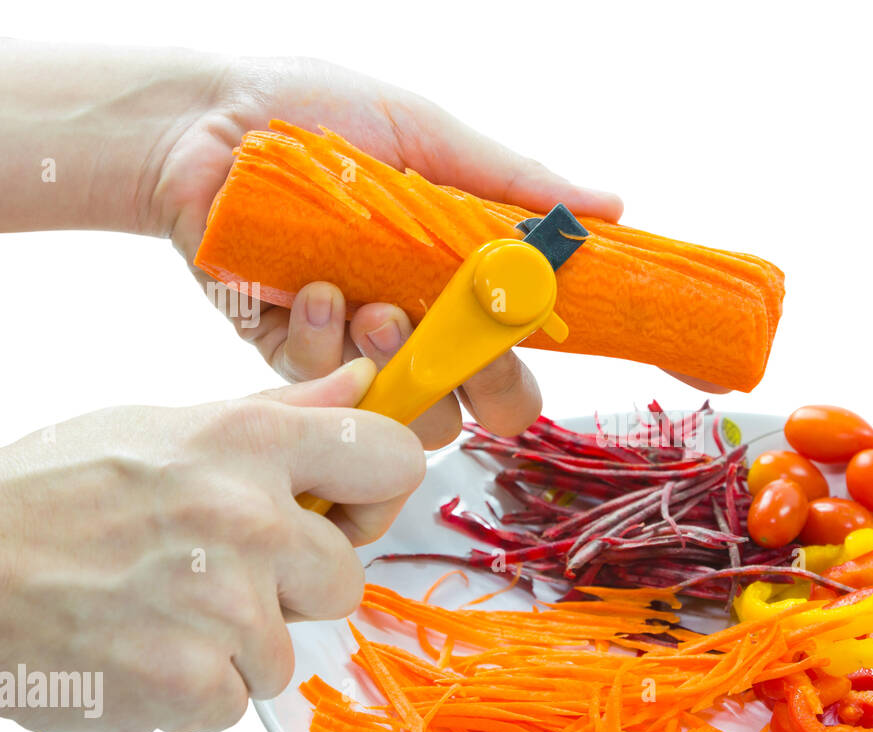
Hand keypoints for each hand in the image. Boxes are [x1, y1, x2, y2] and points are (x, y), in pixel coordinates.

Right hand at [0, 360, 423, 731]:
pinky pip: (234, 704)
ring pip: (286, 654)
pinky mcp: (191, 681)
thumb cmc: (50, 495)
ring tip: (157, 614)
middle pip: (346, 580)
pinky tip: (137, 652)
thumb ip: (277, 412)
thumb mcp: (163, 426)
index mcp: (249, 442)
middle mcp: (249, 518)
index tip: (341, 513)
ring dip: (233, 650)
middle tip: (215, 577)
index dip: (375, 495)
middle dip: (292, 591)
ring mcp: (224, 605)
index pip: (393, 459)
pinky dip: (190, 694)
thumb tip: (362, 380)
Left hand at [151, 55, 632, 443]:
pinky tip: (312, 286)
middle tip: (449, 335)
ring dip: (394, 364)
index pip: (509, 368)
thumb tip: (610, 206)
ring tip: (372, 306)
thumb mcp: (431, 140)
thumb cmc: (321, 119)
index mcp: (455, 290)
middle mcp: (411, 333)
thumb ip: (515, 186)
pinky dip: (322, 338)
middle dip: (467, 386)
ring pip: (395, 416)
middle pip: (464, 415)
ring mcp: (349, 352)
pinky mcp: (288, 357)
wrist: (206, 121)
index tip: (511, 329)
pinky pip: (319, 387)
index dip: (518, 372)